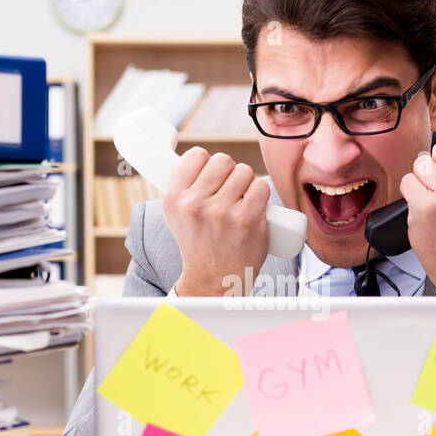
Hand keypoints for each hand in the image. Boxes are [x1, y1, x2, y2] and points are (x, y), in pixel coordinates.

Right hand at [163, 147, 269, 295]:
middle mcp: (195, 204)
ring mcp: (222, 212)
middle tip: (228, 192)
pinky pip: (261, 187)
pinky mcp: (247, 219)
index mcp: (174, 199)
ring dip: (246, 184)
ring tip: (239, 203)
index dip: (208, 163)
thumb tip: (199, 158)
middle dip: (229, 173)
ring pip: (244, 171)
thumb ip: (184, 186)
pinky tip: (253, 208)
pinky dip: (260, 195)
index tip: (211, 177)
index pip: (196, 155)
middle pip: (223, 160)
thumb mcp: (176, 215)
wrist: (215, 279)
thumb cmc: (200, 244)